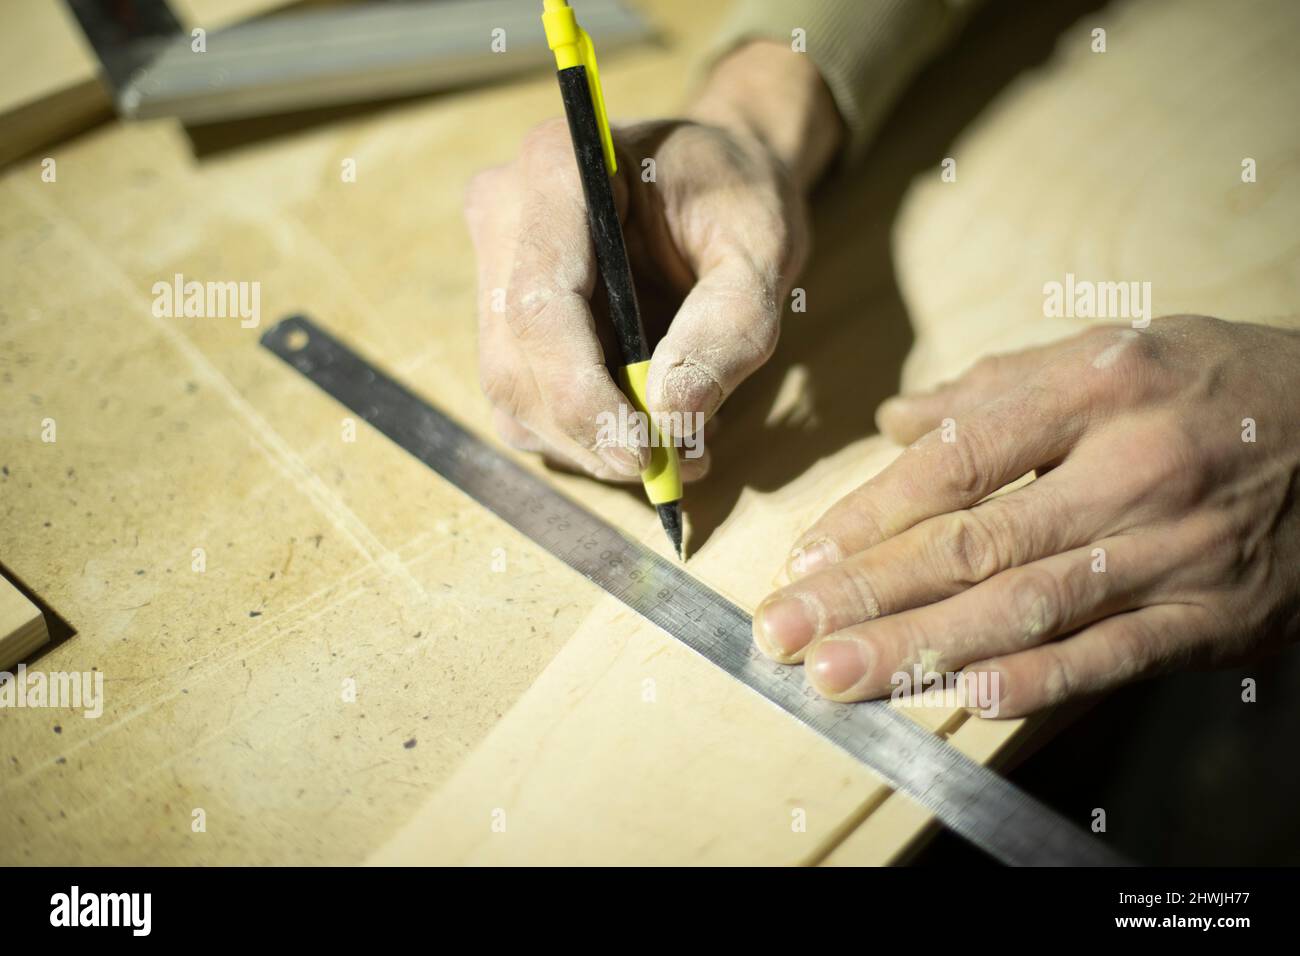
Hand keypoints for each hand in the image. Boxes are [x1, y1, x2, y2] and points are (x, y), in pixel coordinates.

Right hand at [464, 42, 840, 479]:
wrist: (714, 175)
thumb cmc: (738, 196)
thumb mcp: (761, 250)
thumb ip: (728, 327)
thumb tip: (673, 419)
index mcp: (559, 169)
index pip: (540, 307)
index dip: (583, 395)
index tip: (643, 452)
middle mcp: (505, 211)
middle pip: (515, 361)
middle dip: (589, 433)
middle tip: (670, 466)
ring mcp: (492, 262)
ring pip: (510, 393)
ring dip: (585, 444)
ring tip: (671, 447)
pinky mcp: (499, 310)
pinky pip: (520, 398)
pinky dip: (577, 434)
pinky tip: (637, 426)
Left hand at [752, 316, 1299, 716]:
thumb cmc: (1217, 385)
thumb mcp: (1113, 349)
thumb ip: (996, 386)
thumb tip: (894, 416)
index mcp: (1099, 387)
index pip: (957, 459)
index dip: (871, 514)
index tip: (805, 556)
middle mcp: (1134, 467)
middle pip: (975, 542)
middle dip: (868, 594)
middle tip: (787, 631)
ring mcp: (1178, 548)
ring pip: (1029, 607)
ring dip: (922, 649)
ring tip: (839, 676)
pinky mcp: (1215, 616)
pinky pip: (1113, 655)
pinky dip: (1038, 682)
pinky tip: (962, 700)